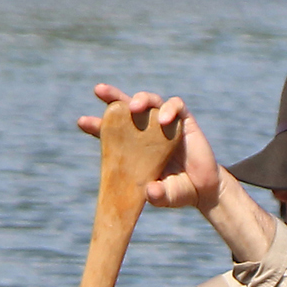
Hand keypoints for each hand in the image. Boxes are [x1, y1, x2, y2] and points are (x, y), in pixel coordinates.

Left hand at [77, 83, 223, 210]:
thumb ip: (158, 196)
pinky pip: (176, 106)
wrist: (204, 190)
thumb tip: (150, 191)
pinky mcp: (185, 121)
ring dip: (140, 100)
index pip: (111, 130)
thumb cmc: (177, 191)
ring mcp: (166, 123)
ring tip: (135, 107)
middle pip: (126, 106)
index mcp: (134, 146)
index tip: (82, 122)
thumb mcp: (165, 197)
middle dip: (112, 96)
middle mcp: (147, 130)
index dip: (96, 125)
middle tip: (99, 90)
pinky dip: (169, 109)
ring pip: (149, 100)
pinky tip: (164, 120)